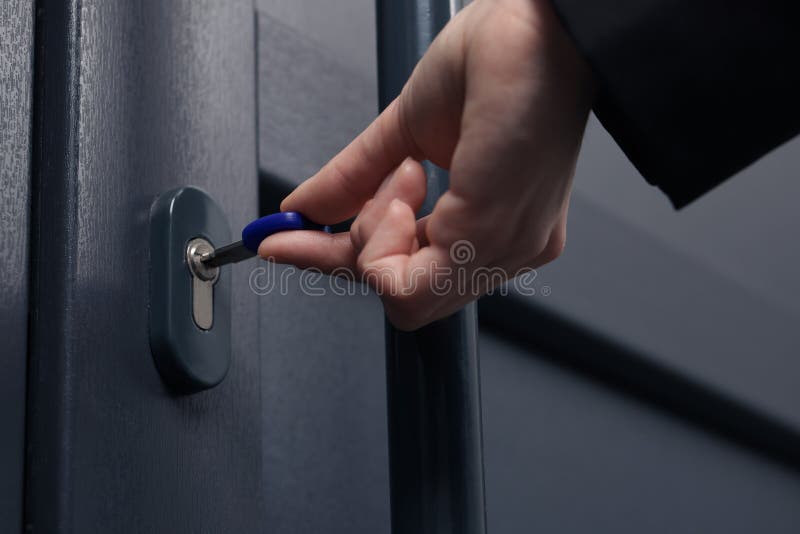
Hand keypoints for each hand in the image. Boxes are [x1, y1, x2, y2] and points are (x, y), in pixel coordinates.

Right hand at [259, 0, 594, 329]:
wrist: (540, 24)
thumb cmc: (499, 62)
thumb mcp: (404, 133)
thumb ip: (352, 181)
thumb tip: (305, 212)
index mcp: (487, 223)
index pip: (404, 272)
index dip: (337, 262)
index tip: (284, 247)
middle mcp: (502, 246)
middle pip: (402, 295)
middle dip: (348, 251)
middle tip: (310, 223)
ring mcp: (504, 248)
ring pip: (402, 297)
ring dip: (374, 232)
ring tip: (401, 173)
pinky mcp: (494, 238)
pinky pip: (409, 285)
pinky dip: (384, 236)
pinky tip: (407, 181)